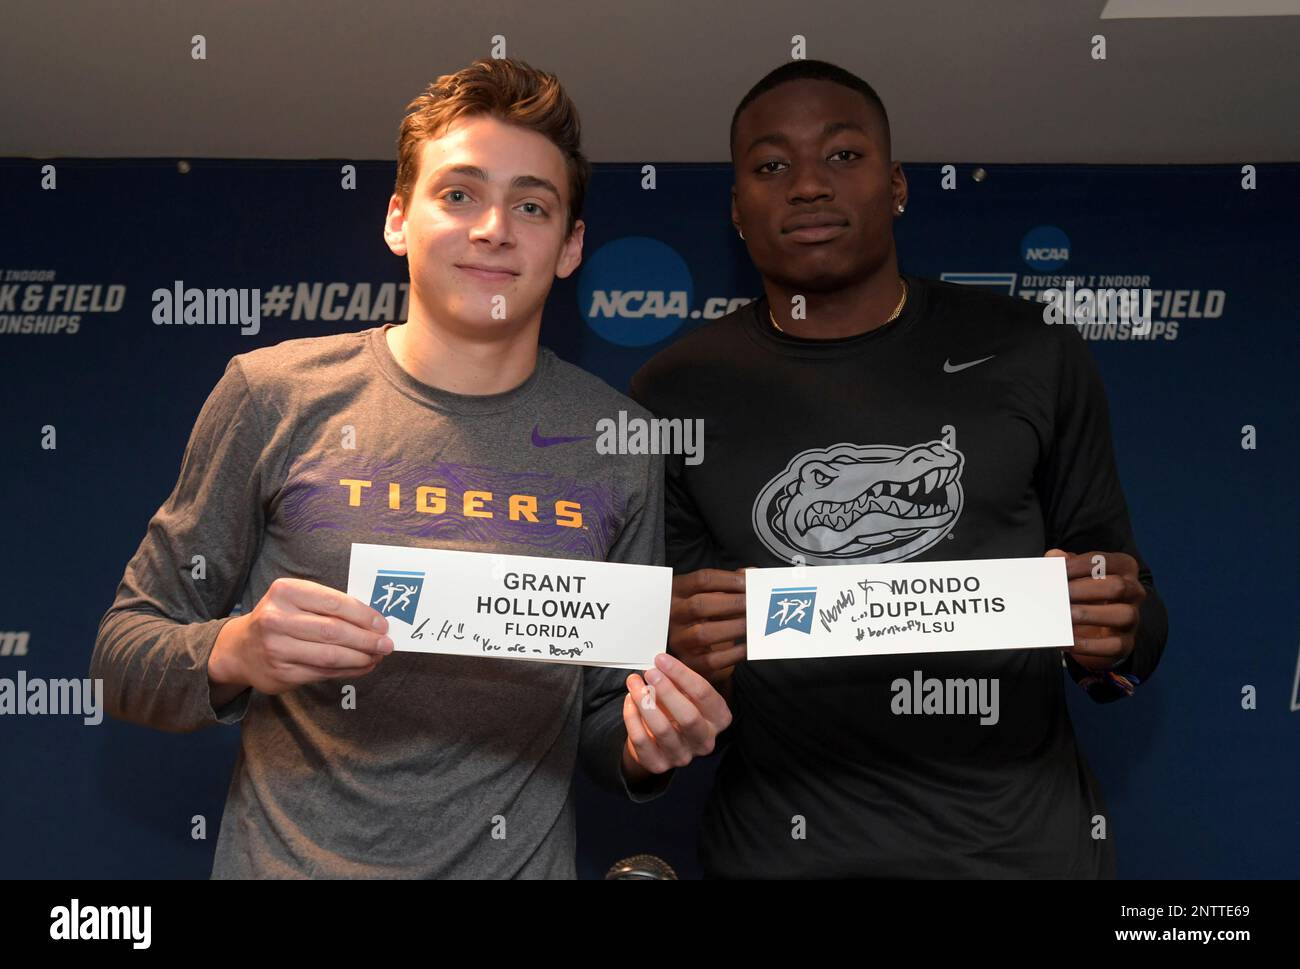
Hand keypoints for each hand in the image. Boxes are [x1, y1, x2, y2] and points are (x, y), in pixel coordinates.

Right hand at [209, 577, 393, 697]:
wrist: (240, 649)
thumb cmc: (281, 619)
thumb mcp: (297, 600)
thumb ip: (330, 606)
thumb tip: (374, 621)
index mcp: (285, 592)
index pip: (334, 603)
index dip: (364, 615)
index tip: (383, 624)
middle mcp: (277, 619)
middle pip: (334, 631)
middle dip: (366, 639)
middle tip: (386, 645)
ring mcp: (277, 648)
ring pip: (330, 655)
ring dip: (360, 658)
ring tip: (377, 657)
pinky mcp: (281, 673)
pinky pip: (323, 673)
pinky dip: (348, 671)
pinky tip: (362, 667)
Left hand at [620, 652, 732, 781]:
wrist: (660, 739)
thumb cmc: (677, 708)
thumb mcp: (685, 691)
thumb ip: (678, 679)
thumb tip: (660, 663)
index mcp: (719, 719)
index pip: (703, 695)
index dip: (681, 674)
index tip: (661, 659)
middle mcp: (705, 741)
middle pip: (688, 717)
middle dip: (666, 691)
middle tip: (650, 672)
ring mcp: (683, 756)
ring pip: (662, 729)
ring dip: (644, 702)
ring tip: (634, 683)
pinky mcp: (659, 764)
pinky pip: (642, 741)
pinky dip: (632, 717)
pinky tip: (629, 701)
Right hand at [667, 568, 748, 687]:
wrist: (692, 647)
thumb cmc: (706, 614)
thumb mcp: (712, 593)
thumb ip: (732, 582)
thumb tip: (752, 573)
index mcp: (677, 591)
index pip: (702, 579)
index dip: (730, 580)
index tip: (751, 583)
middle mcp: (672, 615)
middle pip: (700, 605)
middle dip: (733, 603)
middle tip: (755, 604)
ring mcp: (677, 640)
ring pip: (703, 633)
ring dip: (735, 627)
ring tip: (754, 623)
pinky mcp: (688, 663)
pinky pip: (712, 660)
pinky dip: (734, 653)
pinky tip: (749, 645)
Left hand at [1045, 549, 1146, 671]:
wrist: (1095, 629)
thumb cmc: (1083, 593)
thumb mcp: (1074, 575)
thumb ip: (1063, 564)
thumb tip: (1054, 556)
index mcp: (1123, 567)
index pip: (1104, 561)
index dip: (1079, 565)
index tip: (1057, 572)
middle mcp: (1134, 591)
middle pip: (1117, 586)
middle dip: (1085, 589)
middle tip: (1058, 594)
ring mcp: (1133, 618)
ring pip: (1123, 615)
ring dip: (1089, 614)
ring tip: (1063, 615)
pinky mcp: (1126, 643)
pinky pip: (1113, 645)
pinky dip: (1088, 644)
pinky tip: (1065, 641)